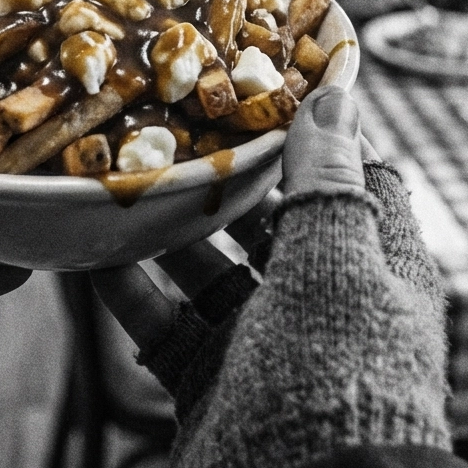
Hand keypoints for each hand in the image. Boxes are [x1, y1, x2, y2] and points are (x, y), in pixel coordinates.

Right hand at [90, 88, 364, 408]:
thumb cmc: (337, 374)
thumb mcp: (336, 264)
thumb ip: (328, 180)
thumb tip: (336, 94)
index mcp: (373, 269)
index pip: (354, 180)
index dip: (315, 135)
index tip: (265, 88)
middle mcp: (320, 300)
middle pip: (269, 219)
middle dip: (223, 178)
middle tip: (173, 128)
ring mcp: (263, 341)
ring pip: (208, 267)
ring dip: (167, 231)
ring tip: (125, 183)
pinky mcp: (213, 378)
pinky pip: (166, 322)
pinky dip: (131, 291)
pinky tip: (94, 256)